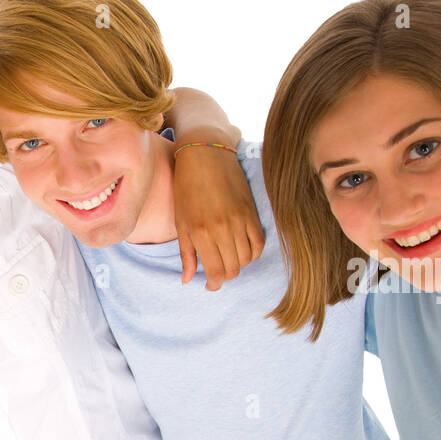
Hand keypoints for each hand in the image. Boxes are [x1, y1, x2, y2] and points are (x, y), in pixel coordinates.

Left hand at [172, 143, 264, 290]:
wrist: (205, 155)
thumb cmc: (187, 188)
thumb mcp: (181, 223)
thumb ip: (187, 253)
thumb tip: (187, 280)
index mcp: (202, 233)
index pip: (216, 272)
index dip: (214, 284)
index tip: (209, 285)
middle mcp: (223, 230)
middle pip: (233, 269)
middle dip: (224, 276)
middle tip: (216, 273)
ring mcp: (240, 221)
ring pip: (246, 259)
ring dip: (237, 264)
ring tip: (226, 258)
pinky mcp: (251, 212)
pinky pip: (259, 243)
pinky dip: (252, 252)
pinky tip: (241, 249)